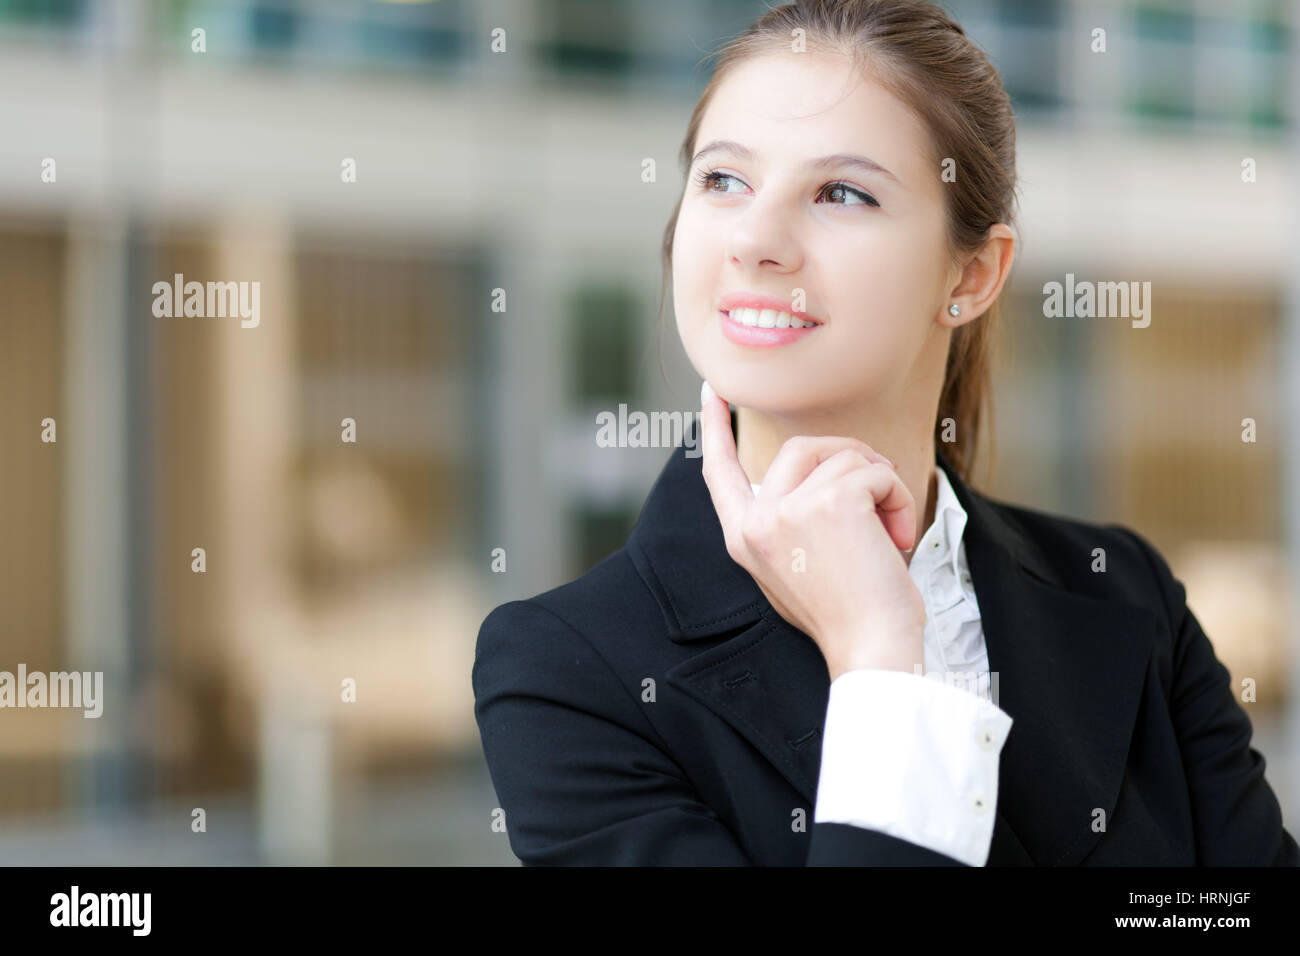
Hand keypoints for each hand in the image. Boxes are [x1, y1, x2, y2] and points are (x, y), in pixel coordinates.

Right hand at [698, 381, 925, 680]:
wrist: (872, 649)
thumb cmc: (847, 614)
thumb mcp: (793, 566)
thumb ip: (786, 520)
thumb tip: (814, 472)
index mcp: (743, 538)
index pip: (719, 472)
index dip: (714, 428)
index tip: (712, 392)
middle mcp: (757, 521)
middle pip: (800, 448)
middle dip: (848, 462)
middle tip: (879, 502)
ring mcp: (788, 509)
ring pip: (841, 455)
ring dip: (880, 485)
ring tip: (889, 531)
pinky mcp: (829, 502)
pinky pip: (873, 472)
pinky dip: (896, 497)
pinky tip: (896, 537)